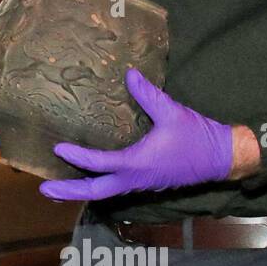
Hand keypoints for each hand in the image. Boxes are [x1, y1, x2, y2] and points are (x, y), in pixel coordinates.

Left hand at [39, 69, 235, 201]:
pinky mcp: (146, 182)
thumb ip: (148, 95)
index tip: (58, 148)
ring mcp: (140, 184)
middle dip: (69, 192)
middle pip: (95, 191)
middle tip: (45, 190)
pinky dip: (98, 186)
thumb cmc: (197, 137)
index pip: (98, 163)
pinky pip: (115, 188)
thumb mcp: (171, 112)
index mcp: (137, 164)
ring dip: (81, 191)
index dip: (76, 157)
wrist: (222, 158)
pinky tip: (91, 178)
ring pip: (105, 192)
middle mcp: (134, 179)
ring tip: (59, 188)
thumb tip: (129, 73)